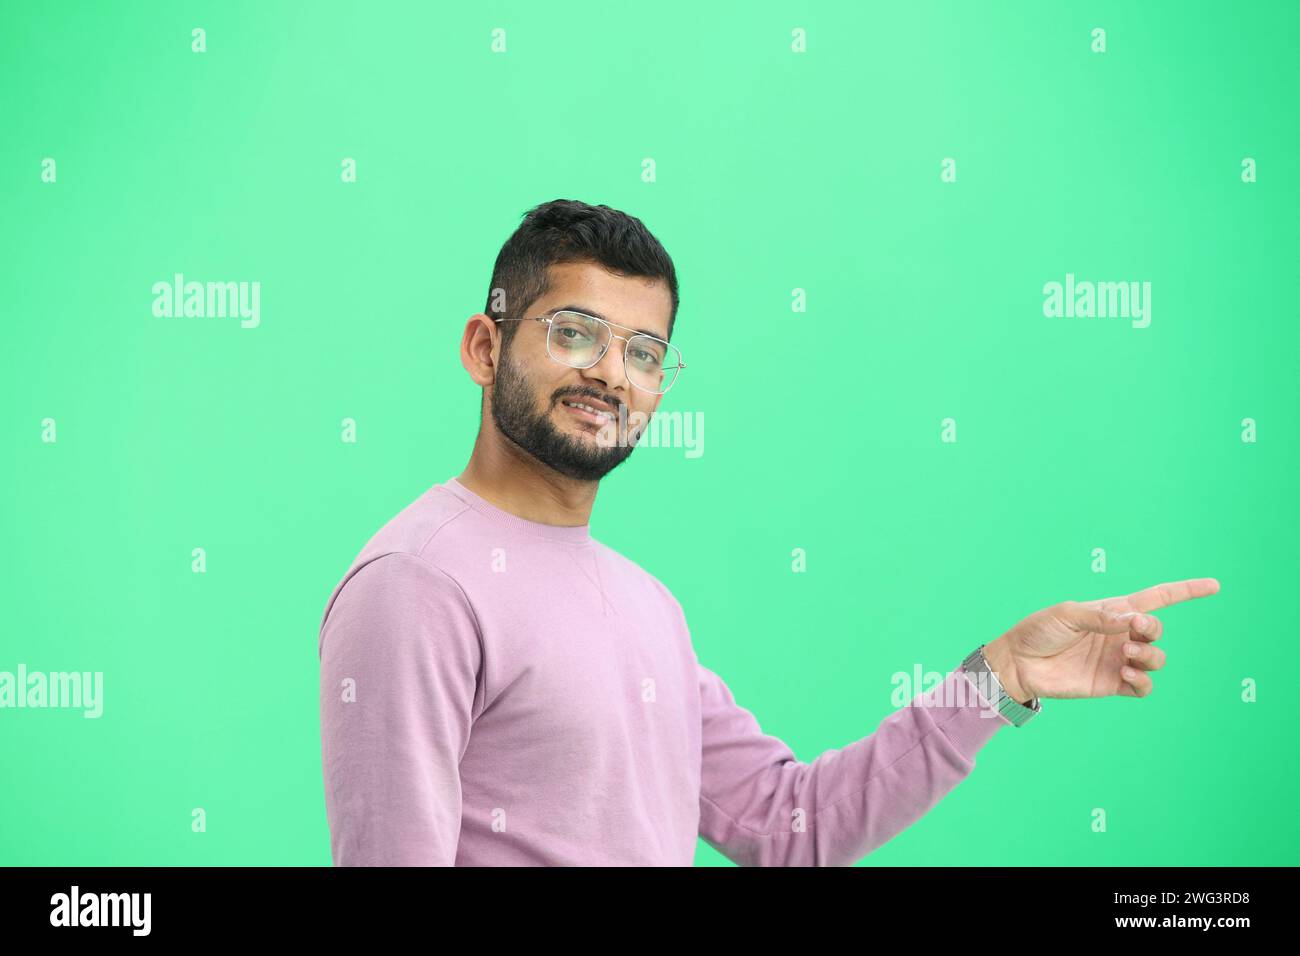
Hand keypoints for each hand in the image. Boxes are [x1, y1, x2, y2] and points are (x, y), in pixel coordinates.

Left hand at [982, 578, 1220, 701]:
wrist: (1017, 663)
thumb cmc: (1038, 631)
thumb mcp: (1065, 614)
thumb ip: (1099, 616)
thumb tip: (1132, 619)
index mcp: (1111, 611)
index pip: (1155, 599)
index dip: (1184, 591)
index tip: (1214, 585)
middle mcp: (1119, 635)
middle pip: (1156, 630)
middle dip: (1152, 628)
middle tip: (1133, 629)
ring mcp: (1117, 660)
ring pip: (1154, 659)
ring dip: (1148, 656)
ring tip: (1125, 655)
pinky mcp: (1111, 684)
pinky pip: (1142, 687)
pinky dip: (1141, 681)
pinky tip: (1124, 674)